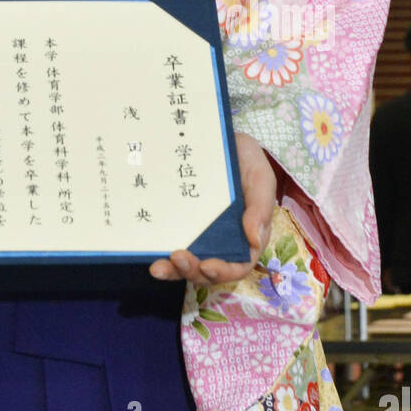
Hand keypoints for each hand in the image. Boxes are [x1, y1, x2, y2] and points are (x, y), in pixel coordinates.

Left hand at [149, 131, 276, 285]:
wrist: (221, 138)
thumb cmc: (246, 159)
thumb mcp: (260, 177)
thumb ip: (260, 207)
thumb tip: (255, 241)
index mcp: (247, 235)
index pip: (239, 264)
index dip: (224, 271)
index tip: (208, 266)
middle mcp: (223, 240)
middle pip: (209, 270)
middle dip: (193, 271)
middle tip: (177, 258)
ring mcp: (201, 234)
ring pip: (189, 263)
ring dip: (174, 270)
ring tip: (158, 267)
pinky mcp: (181, 222)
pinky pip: (172, 242)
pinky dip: (161, 254)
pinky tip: (150, 255)